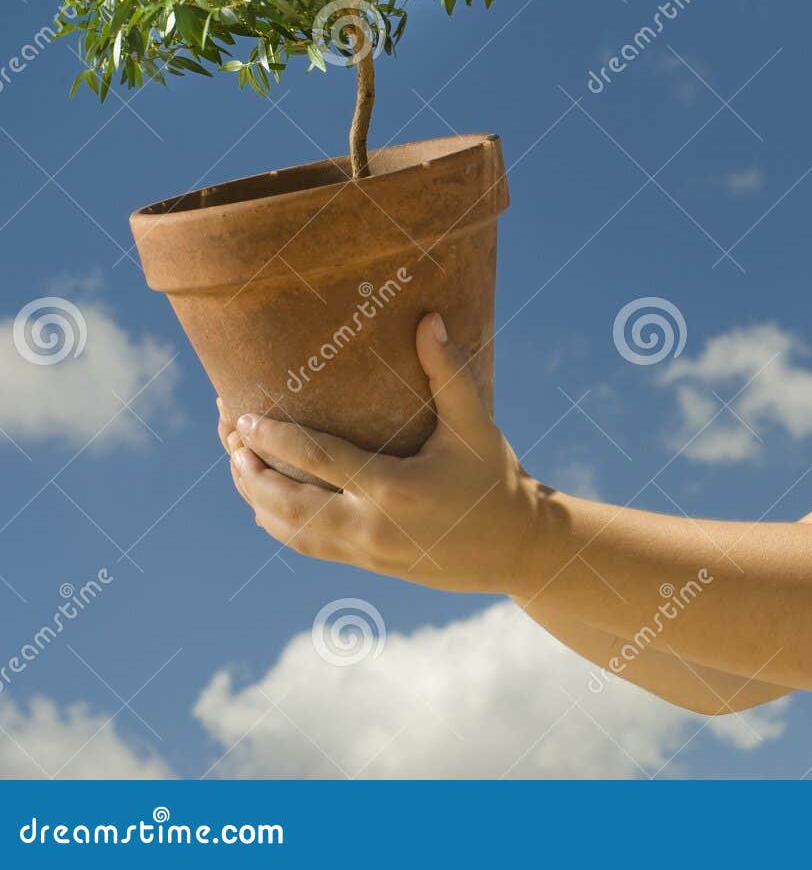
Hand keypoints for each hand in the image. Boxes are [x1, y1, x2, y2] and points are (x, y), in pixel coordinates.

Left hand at [220, 312, 541, 595]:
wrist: (513, 548)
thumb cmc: (495, 479)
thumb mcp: (475, 427)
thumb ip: (450, 372)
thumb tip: (429, 318)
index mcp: (395, 490)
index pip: (319, 462)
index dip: (276, 439)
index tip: (243, 418)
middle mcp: (372, 526)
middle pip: (288, 502)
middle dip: (250, 470)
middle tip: (228, 436)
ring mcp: (364, 550)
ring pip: (289, 529)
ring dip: (256, 496)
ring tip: (236, 462)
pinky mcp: (364, 563)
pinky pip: (305, 546)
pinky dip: (276, 523)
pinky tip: (262, 500)